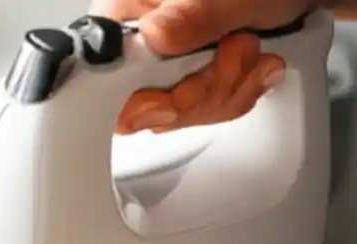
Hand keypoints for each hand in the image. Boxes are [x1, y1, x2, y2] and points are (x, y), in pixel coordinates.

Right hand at [90, 0, 312, 133]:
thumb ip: (189, 16)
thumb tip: (153, 36)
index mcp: (129, 13)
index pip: (104, 79)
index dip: (142, 100)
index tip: (180, 94)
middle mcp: (140, 41)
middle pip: (145, 108)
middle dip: (205, 90)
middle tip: (236, 51)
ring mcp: (165, 64)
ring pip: (179, 116)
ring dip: (230, 91)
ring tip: (252, 50)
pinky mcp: (191, 80)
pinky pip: (204, 115)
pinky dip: (238, 96)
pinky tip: (252, 67)